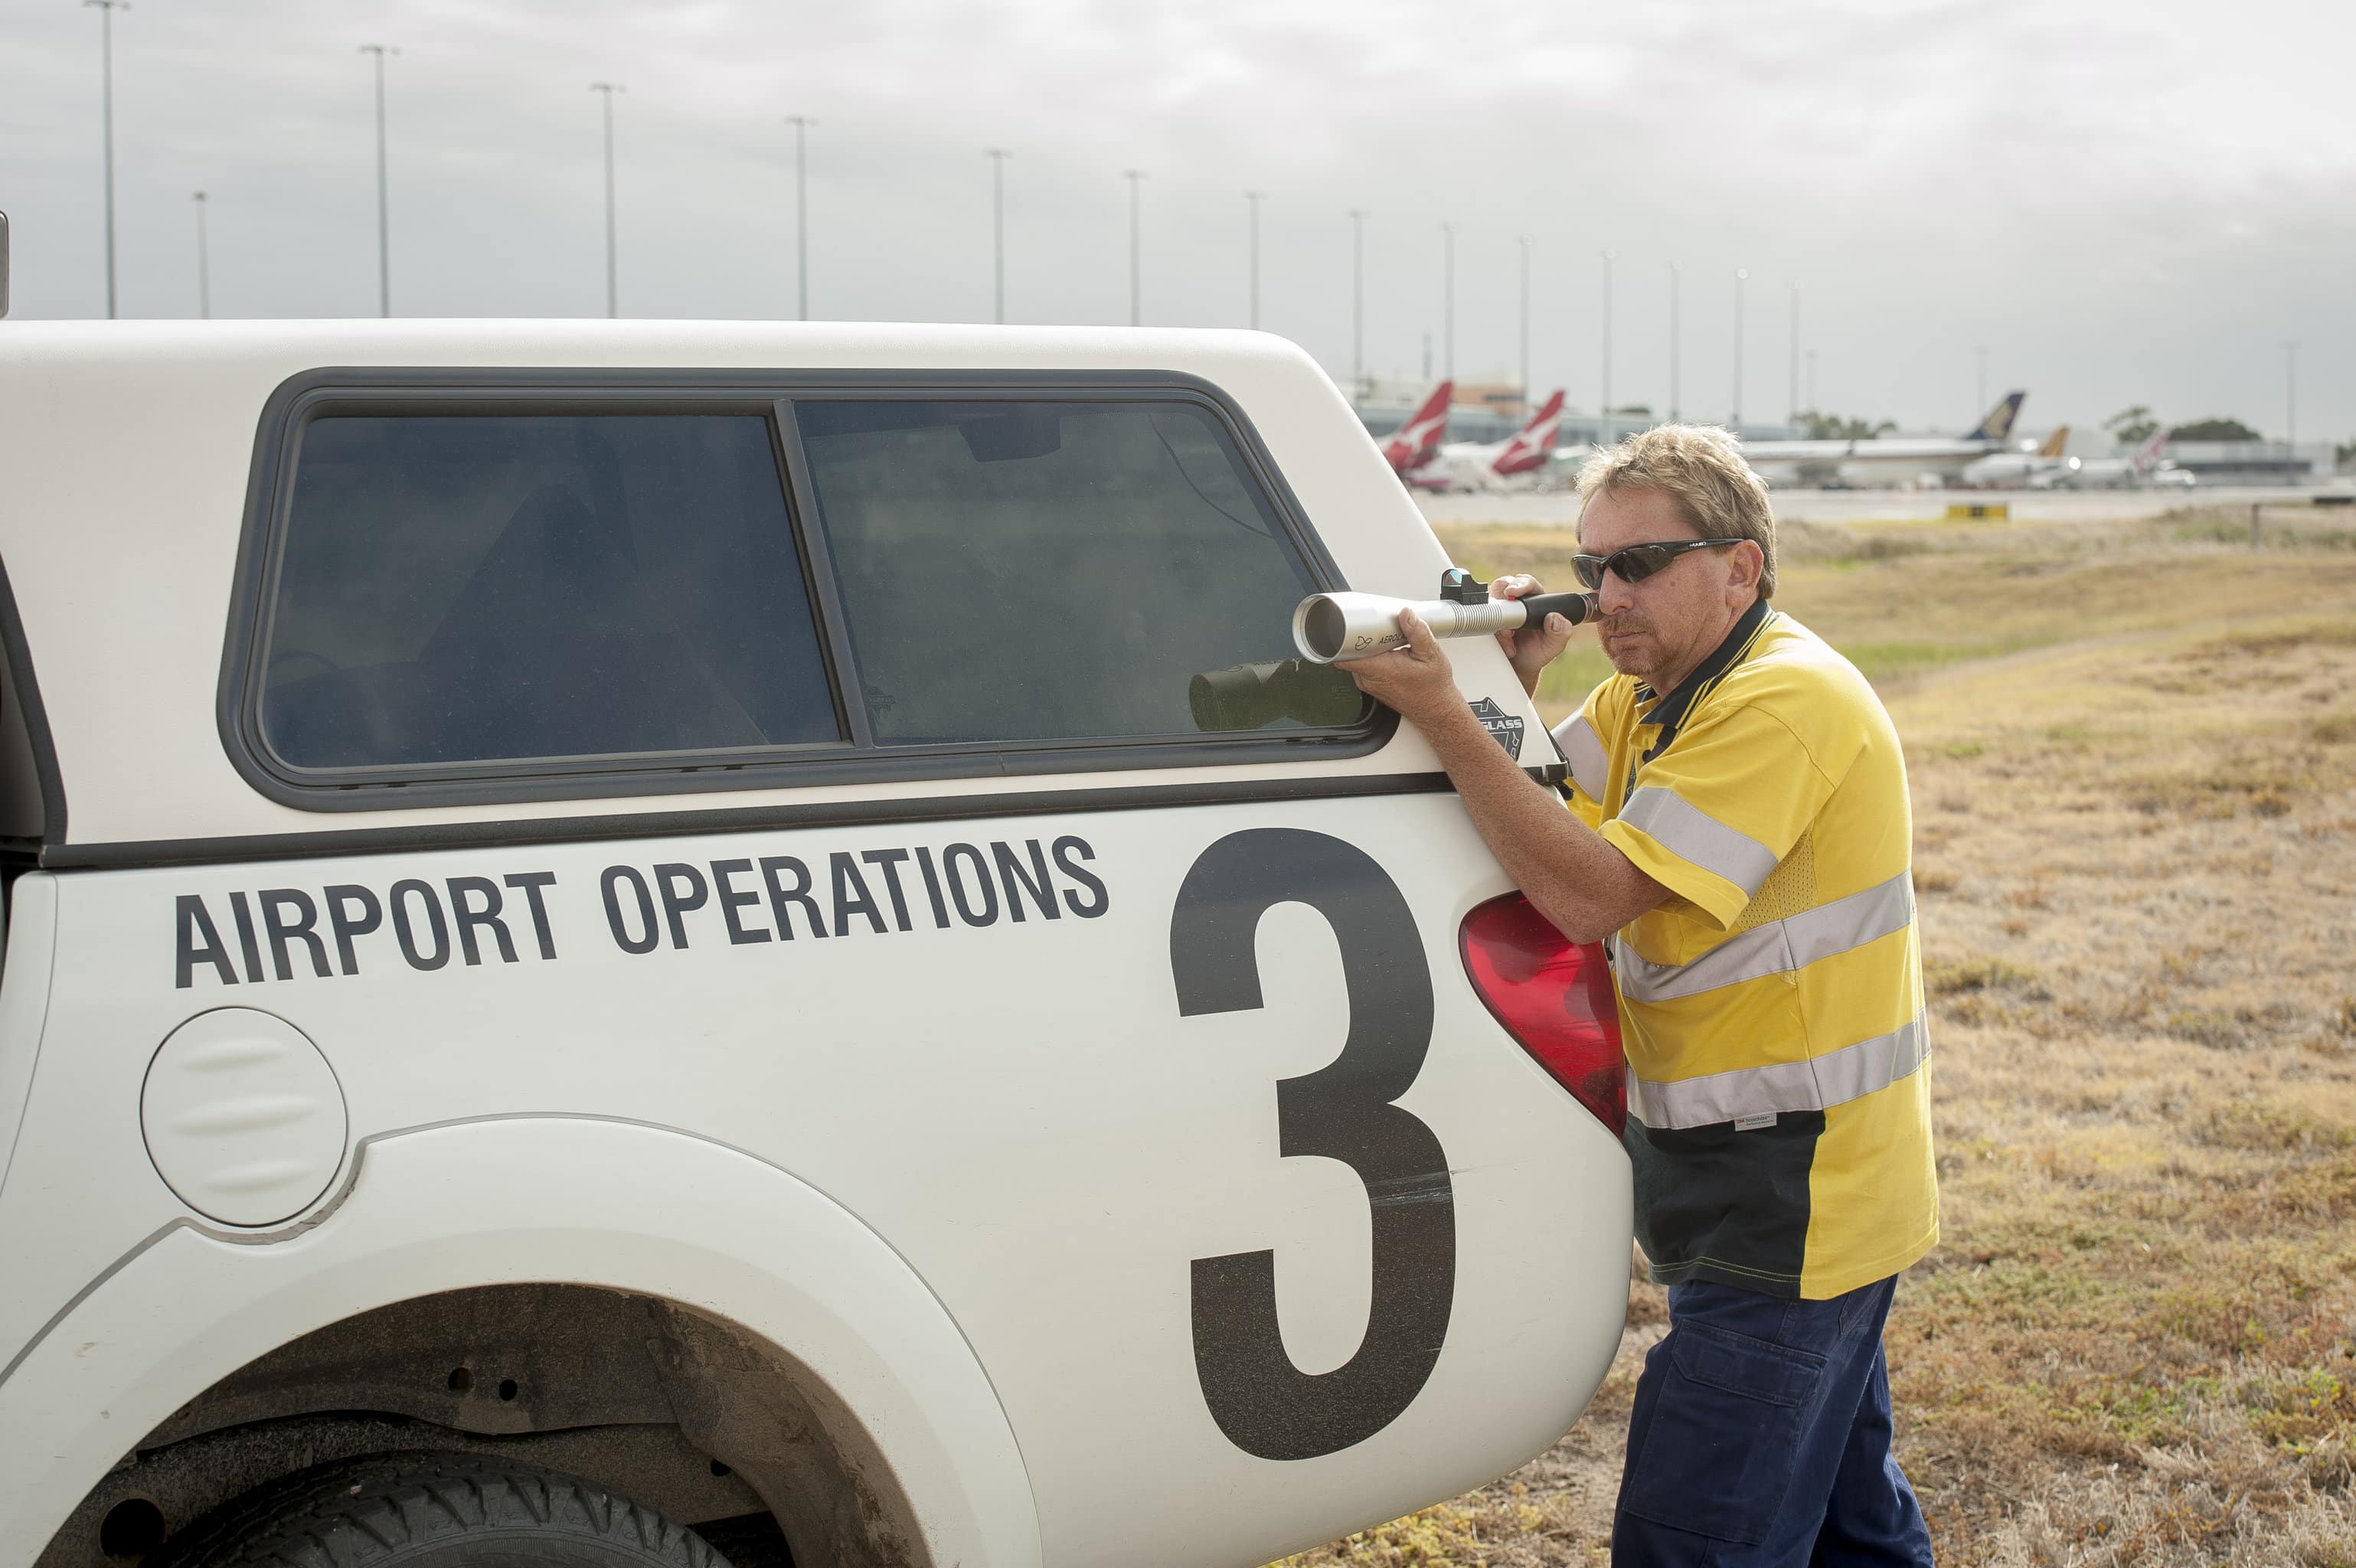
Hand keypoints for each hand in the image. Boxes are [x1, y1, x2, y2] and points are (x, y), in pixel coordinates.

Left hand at [1336, 607, 1459, 725]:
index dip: (1344, 637)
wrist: (1436, 709)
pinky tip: (1388, 653)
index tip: (1355, 625)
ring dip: (1368, 647)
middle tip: (1379, 629)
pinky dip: (1372, 656)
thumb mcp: (1431, 654)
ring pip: (1356, 658)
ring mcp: (1368, 683)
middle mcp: (1368, 679)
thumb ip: (1417, 632)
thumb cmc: (1433, 688)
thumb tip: (1406, 614)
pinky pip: (1363, 666)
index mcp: (1379, 670)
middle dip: (1361, 637)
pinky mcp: (1371, 685)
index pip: (1345, 654)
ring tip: (1387, 641)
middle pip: (1350, 652)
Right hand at [1489, 573, 1575, 697]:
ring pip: (1490, 602)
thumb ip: (1561, 632)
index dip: (1521, 584)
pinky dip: (1493, 632)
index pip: (1528, 583)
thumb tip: (1555, 618)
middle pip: (1503, 585)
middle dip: (1502, 596)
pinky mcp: (1487, 621)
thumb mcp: (1554, 645)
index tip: (1514, 592)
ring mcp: (1499, 611)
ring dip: (1498, 619)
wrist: (1519, 668)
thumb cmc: (1536, 653)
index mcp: (1535, 600)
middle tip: (1508, 612)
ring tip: (1510, 637)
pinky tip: (1506, 645)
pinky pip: (1483, 620)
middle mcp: (1515, 602)